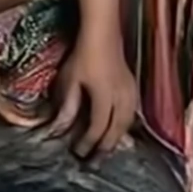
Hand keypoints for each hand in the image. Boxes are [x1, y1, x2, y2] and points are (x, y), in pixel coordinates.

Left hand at [47, 34, 137, 157]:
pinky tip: (119, 128)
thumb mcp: (70, 79)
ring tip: (106, 147)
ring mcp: (130, 90)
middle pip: (116, 129)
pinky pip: (132, 112)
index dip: (88, 142)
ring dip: (117, 137)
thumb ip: (67, 106)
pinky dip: (125, 125)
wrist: (103, 32)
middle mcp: (120, 95)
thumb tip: (59, 130)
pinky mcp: (133, 85)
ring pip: (127, 122)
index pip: (97, 126)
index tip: (77, 152)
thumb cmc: (83, 54)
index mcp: (104, 95)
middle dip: (105, 146)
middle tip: (93, 159)